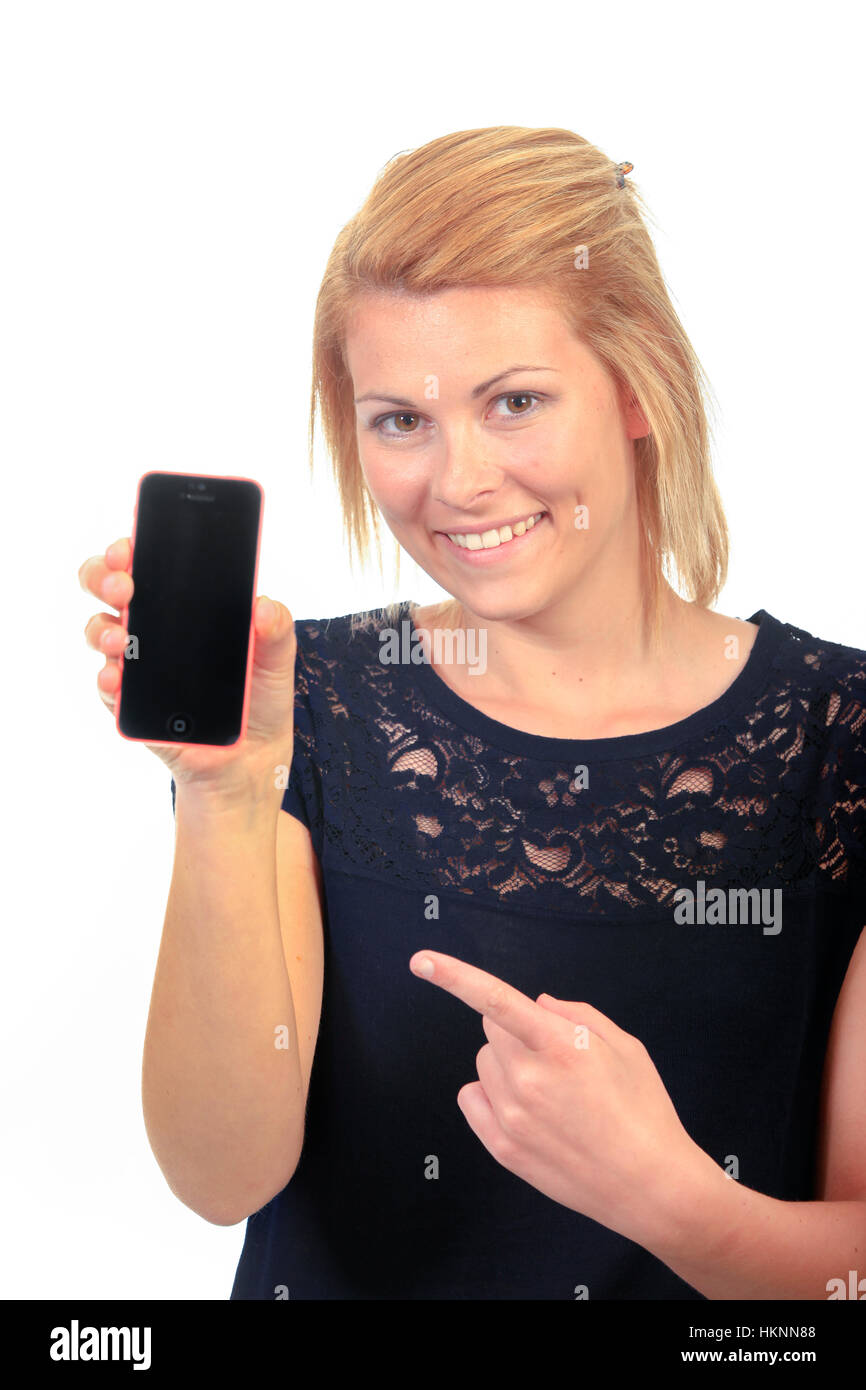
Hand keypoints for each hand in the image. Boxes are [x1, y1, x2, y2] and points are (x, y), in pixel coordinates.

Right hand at [79, 536, 297, 801]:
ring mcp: (137, 666)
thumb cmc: (259, 704)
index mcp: (188, 608)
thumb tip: (264, 605)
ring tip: (123, 640)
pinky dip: (109, 680)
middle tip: (124, 586)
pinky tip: (118, 679)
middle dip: (104, 576)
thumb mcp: (277, 664)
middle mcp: (155, 629)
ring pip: (100, 631)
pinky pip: (108, 687)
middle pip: (111, 588)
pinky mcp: (131, 705)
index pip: (151, 564)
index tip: (132, 545)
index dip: (133, 547)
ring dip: (103, 629)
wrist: (249, 764)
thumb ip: (276, 632)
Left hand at [408, 949, 708, 1252]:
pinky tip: (527, 1111)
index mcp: (562, 1046)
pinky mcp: (502, 1148)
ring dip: (507, 1065)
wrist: (651, 1186)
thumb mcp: (625, 1047)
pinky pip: (473, 1098)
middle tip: (553, 1056)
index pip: (497, 1000)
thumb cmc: (644, 1110)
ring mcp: (512, 1117)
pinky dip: (491, 1095)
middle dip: (516, 1031)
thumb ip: (576, 1014)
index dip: (455, 977)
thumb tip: (536, 1002)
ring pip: (484, 1063)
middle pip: (491, 1029)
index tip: (421, 961)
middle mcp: (529, 1080)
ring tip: (551, 1093)